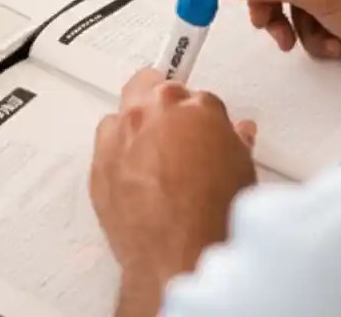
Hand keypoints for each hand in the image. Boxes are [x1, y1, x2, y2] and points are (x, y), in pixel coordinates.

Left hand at [90, 69, 257, 316]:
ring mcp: (120, 138)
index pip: (196, 95)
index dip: (201, 115)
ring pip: (122, 114)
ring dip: (135, 127)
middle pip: (151, 84)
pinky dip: (117, 156)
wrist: (180, 256)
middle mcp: (151, 114)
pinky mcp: (98, 166)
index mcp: (192, 107)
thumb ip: (233, 141)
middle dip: (163, 99)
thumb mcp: (242, 170)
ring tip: (153, 155)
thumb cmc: (211, 216)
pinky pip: (104, 148)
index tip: (201, 124)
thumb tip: (233, 137)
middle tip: (176, 125)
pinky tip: (136, 178)